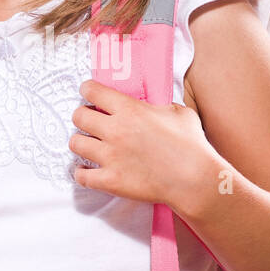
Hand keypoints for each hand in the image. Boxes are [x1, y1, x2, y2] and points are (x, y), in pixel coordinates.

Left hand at [69, 78, 213, 208]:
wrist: (194, 179)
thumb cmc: (191, 145)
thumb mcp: (179, 112)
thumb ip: (159, 106)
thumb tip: (153, 108)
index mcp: (130, 109)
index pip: (93, 90)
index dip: (87, 89)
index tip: (88, 92)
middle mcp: (115, 130)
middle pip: (78, 116)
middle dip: (82, 116)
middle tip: (89, 121)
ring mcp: (110, 156)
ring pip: (75, 144)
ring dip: (80, 143)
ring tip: (88, 145)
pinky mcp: (110, 180)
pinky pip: (81, 176)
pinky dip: (81, 173)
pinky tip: (86, 171)